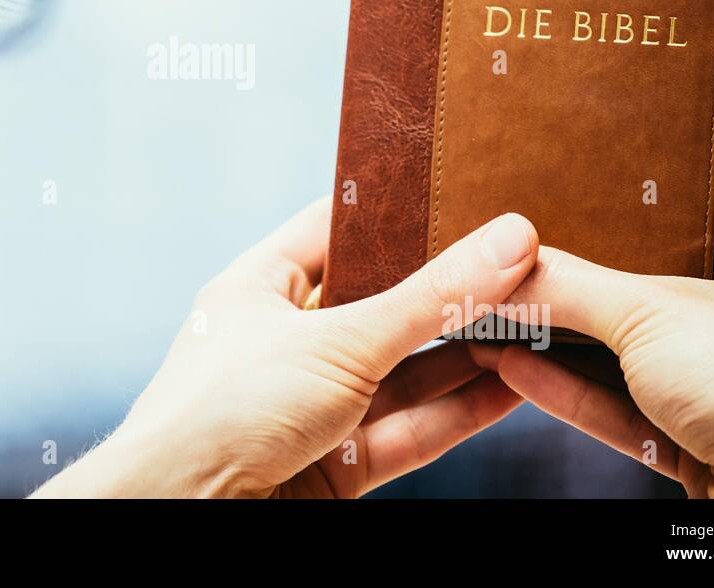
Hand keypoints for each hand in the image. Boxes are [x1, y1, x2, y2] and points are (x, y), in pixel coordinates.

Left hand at [34, 198, 538, 496]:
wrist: (180, 520)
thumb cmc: (223, 413)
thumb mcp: (338, 343)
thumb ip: (429, 299)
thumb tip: (509, 240)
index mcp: (260, 288)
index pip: (337, 231)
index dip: (399, 214)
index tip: (464, 194)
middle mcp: (285, 341)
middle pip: (380, 306)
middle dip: (446, 292)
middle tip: (522, 264)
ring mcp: (311, 405)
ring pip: (402, 373)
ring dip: (464, 355)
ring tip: (534, 323)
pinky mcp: (335, 463)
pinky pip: (405, 430)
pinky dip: (456, 412)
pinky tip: (509, 388)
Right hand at [470, 196, 713, 497]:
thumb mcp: (653, 312)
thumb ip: (572, 287)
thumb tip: (507, 272)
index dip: (662, 210)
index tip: (604, 201)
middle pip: (669, 297)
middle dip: (598, 286)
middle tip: (541, 261)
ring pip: (643, 361)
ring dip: (571, 347)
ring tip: (511, 320)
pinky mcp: (713, 450)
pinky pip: (634, 412)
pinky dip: (577, 393)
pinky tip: (521, 371)